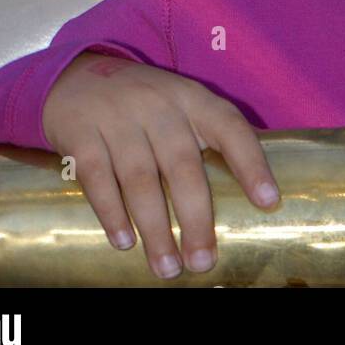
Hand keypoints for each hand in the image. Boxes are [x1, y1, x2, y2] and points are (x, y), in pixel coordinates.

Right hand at [42, 53, 279, 279]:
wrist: (76, 76)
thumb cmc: (145, 104)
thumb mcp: (183, 105)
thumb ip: (212, 136)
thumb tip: (255, 187)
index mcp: (193, 99)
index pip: (230, 128)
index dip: (252, 163)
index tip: (268, 200)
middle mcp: (159, 106)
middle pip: (183, 166)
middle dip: (195, 219)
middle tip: (203, 262)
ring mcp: (118, 119)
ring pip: (140, 180)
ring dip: (155, 229)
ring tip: (167, 268)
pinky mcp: (80, 135)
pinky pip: (97, 179)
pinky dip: (111, 214)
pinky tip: (125, 242)